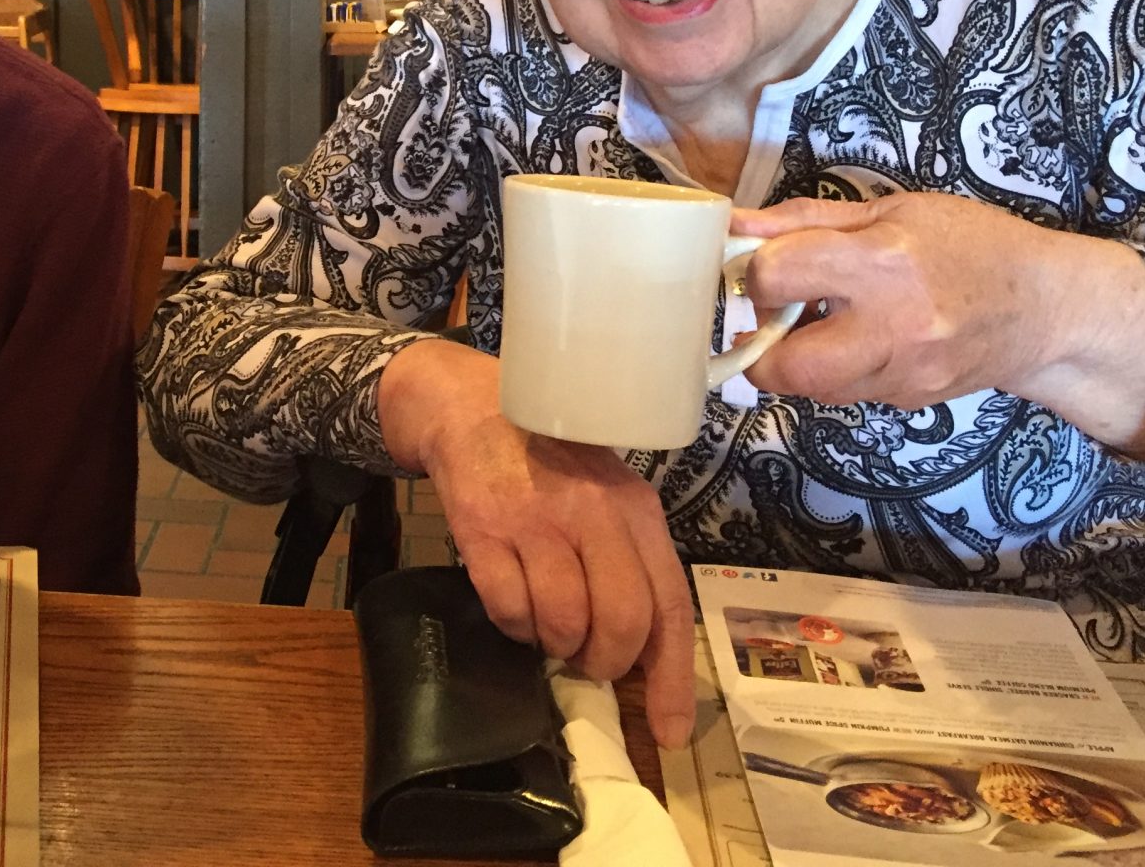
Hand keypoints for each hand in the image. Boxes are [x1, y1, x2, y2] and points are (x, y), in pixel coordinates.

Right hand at [378, 341, 694, 748]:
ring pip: (561, 622)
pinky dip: (512, 625)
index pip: (669, 605)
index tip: (669, 731)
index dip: (672, 677)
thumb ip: (631, 564)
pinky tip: (513, 604)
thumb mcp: (609, 500)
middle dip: (603, 662)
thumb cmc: (552, 467)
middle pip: (620, 622)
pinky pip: (507, 609)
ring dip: (553, 644)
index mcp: (637, 511)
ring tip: (546, 625)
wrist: (473, 412)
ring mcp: (536, 520)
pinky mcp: (484, 529)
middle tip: (586, 661)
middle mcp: (593, 514)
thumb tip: (646, 657)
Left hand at [732, 193, 1144, 452]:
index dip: (752, 270)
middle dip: (758, 345)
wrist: (1050, 310)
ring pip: (811, 387)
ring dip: (796, 359)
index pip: (777, 275)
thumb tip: (735, 225)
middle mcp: (892, 327)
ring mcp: (903, 374)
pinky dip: (835, 370)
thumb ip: (805, 221)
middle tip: (771, 316)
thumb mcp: (891, 210)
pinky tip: (859, 339)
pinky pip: (846, 393)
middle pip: (784, 366)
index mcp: (882, 263)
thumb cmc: (972, 246)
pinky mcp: (909, 402)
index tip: (758, 264)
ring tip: (821, 322)